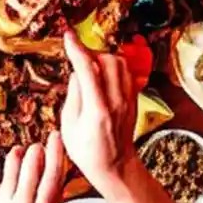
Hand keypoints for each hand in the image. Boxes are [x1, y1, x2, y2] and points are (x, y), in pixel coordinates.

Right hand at [60, 31, 136, 191]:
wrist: (116, 166)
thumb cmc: (88, 151)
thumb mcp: (69, 125)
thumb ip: (74, 95)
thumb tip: (77, 71)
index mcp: (97, 110)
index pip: (87, 70)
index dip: (76, 49)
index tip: (67, 36)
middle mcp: (116, 101)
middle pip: (107, 60)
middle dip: (90, 54)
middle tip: (77, 58)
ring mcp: (128, 99)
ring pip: (120, 62)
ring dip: (103, 58)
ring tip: (90, 68)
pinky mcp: (134, 99)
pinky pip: (128, 71)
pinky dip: (115, 65)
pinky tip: (103, 73)